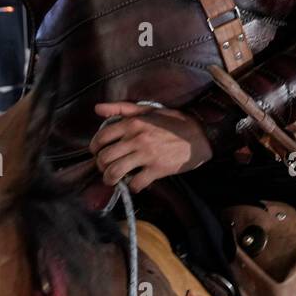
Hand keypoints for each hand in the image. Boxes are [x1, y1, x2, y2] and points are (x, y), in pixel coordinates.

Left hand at [89, 102, 211, 191]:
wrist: (200, 135)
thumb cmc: (173, 122)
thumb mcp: (148, 110)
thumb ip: (121, 108)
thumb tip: (97, 108)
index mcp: (133, 123)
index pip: (101, 137)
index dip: (95, 148)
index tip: (98, 153)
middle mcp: (137, 138)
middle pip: (104, 157)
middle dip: (101, 166)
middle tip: (106, 168)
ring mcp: (147, 154)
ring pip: (115, 172)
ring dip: (110, 179)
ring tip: (114, 179)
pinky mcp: (157, 169)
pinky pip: (136, 184)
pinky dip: (133, 187)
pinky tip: (136, 183)